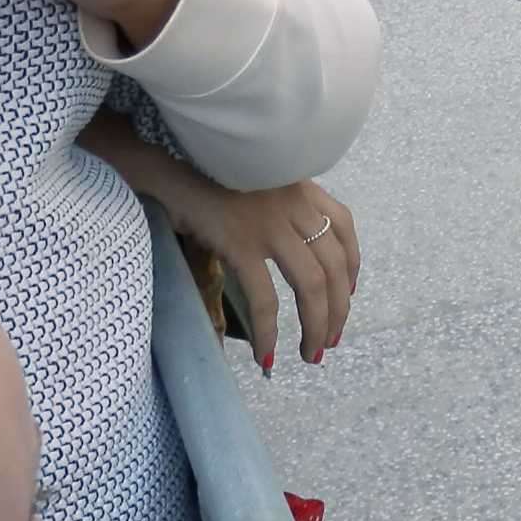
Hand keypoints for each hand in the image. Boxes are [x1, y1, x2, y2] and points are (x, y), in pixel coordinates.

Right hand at [149, 164, 361, 369]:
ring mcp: (269, 224)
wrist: (168, 166)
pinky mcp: (241, 244)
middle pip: (334, 265)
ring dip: (316, 326)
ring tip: (310, 353)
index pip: (343, 226)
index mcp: (300, 187)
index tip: (348, 292)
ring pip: (311, 285)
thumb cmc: (206, 176)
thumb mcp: (257, 182)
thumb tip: (290, 250)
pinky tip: (266, 355)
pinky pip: (264, 298)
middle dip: (338, 309)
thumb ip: (280, 207)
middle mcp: (294, 204)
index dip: (352, 264)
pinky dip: (268, 332)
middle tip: (331, 340)